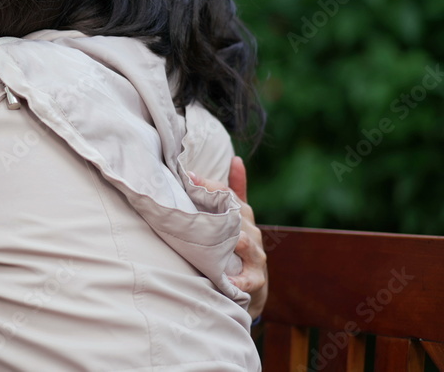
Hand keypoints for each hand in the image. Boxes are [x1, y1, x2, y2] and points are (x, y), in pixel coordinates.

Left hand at [189, 157, 267, 319]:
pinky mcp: (256, 278)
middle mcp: (251, 231)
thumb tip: (235, 158)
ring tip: (213, 238)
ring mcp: (255, 255)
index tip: (187, 175)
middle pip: (236, 214)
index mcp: (243, 214)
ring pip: (244, 241)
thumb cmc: (237, 247)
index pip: (228, 194)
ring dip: (230, 239)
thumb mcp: (237, 217)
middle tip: (195, 197)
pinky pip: (247, 278)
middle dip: (218, 206)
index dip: (209, 184)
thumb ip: (235, 190)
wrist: (251, 285)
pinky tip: (226, 280)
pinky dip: (237, 279)